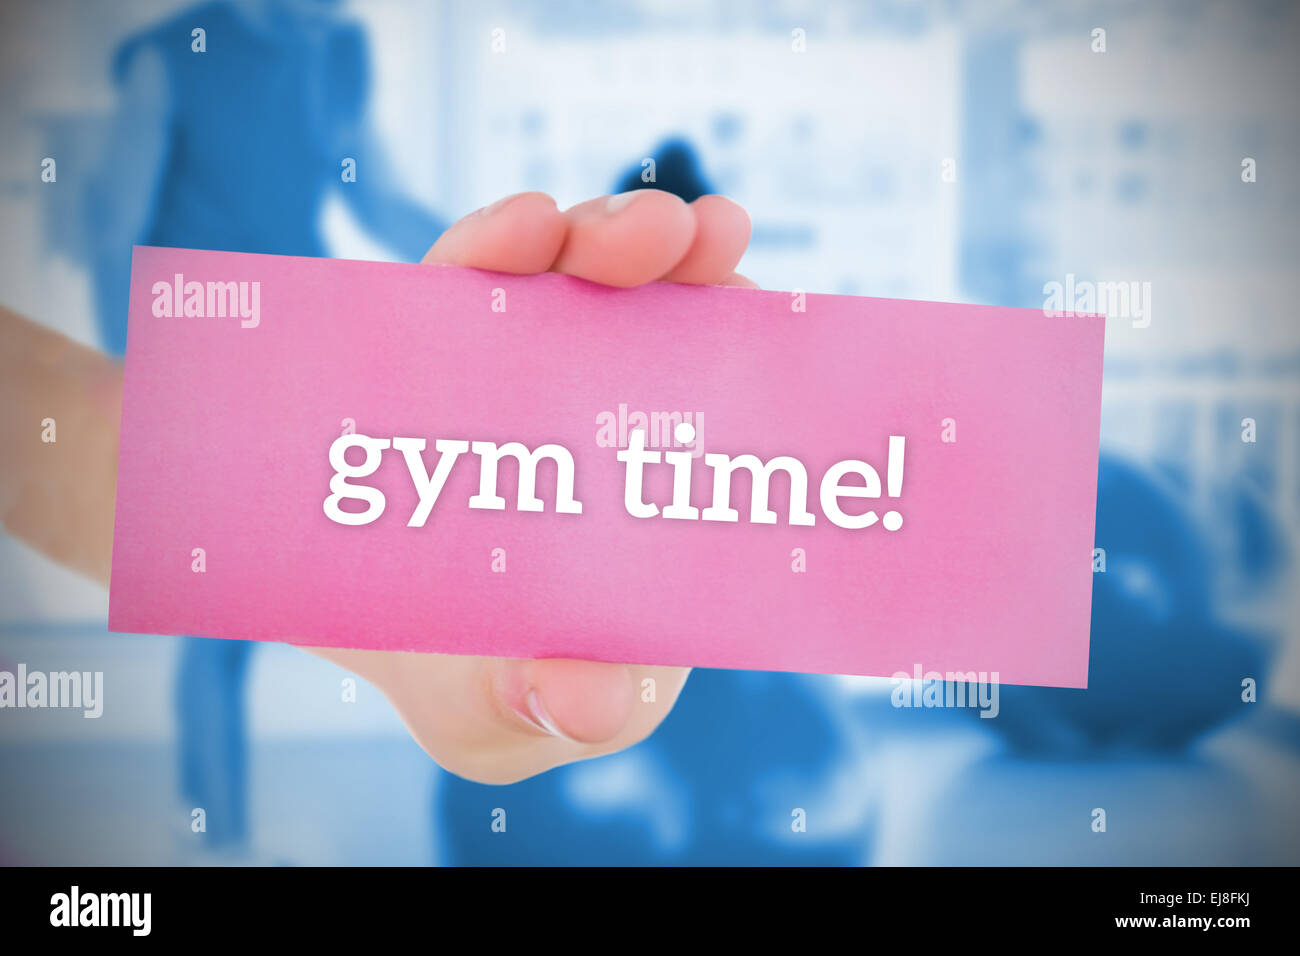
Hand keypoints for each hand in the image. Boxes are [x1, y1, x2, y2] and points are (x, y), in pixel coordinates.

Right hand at [309, 189, 753, 782]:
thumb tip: (590, 703)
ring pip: (576, 284)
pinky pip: (473, 281)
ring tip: (634, 228)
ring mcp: (519, 378)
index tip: (767, 318)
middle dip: (691, 276)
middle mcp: (596, 429)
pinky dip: (500, 246)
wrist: (339, 625)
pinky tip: (520, 227)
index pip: (711, 419)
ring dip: (611, 239)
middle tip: (705, 239)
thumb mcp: (496, 717)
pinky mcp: (441, 345)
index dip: (748, 360)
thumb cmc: (458, 675)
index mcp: (646, 510)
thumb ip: (542, 710)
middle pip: (658, 329)